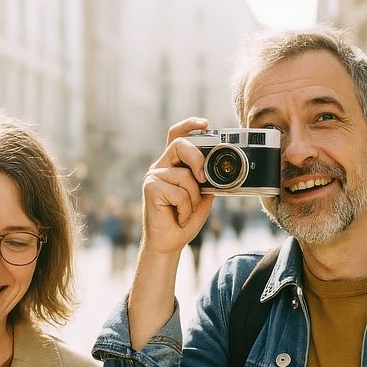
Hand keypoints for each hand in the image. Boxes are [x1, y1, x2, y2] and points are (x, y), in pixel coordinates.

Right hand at [140, 117, 215, 255]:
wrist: (168, 244)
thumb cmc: (183, 221)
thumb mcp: (202, 197)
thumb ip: (207, 181)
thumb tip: (217, 169)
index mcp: (173, 165)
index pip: (177, 136)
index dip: (189, 125)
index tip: (205, 123)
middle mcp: (162, 167)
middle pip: (180, 145)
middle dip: (197, 158)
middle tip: (204, 179)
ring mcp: (154, 176)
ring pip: (185, 176)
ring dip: (193, 199)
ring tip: (186, 211)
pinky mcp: (150, 187)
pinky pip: (178, 192)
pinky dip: (185, 208)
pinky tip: (178, 217)